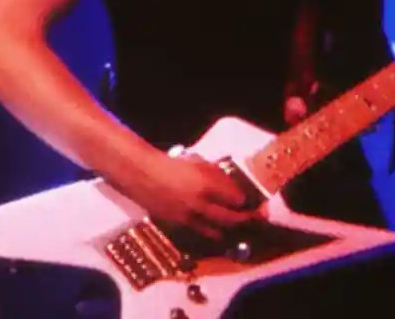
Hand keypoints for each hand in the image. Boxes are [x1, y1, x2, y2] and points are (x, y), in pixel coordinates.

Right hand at [119, 149, 257, 241]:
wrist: (142, 174)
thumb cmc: (171, 163)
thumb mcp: (197, 163)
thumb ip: (215, 174)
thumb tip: (230, 184)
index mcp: (206, 183)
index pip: (235, 197)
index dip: (244, 200)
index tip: (249, 200)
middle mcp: (200, 203)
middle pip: (230, 218)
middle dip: (244, 219)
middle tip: (253, 217)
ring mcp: (189, 216)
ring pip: (215, 230)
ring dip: (227, 228)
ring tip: (234, 226)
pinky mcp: (178, 224)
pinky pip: (199, 231)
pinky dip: (209, 231)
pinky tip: (214, 230)